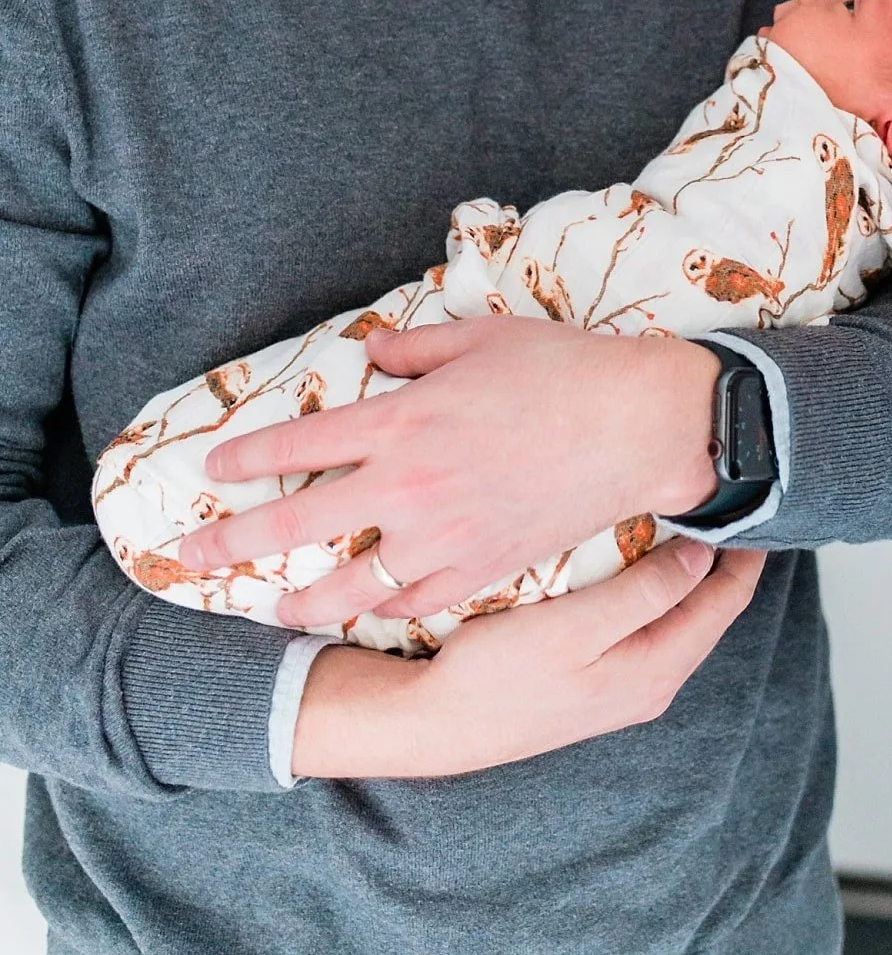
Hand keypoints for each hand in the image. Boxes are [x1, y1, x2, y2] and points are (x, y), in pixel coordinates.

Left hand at [196, 312, 719, 626]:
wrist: (638, 426)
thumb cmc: (563, 371)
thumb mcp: (480, 338)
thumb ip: (415, 346)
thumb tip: (374, 353)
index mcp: (401, 420)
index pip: (300, 441)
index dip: (248, 455)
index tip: (214, 468)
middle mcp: (408, 484)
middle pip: (301, 519)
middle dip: (236, 539)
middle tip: (191, 556)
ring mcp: (444, 534)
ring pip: (353, 579)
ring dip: (302, 595)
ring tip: (270, 607)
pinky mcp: (482, 567)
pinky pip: (418, 600)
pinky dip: (384, 611)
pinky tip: (362, 617)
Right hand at [290, 535, 762, 780]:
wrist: (436, 725)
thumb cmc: (497, 676)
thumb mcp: (574, 628)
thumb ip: (642, 595)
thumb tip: (701, 560)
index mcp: (655, 671)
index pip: (724, 605)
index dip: (745, 556)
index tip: (756, 505)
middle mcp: (649, 685)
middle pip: (707, 615)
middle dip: (723, 564)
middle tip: (727, 508)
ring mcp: (623, 688)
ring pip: (676, 621)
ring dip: (688, 577)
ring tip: (690, 527)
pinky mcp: (595, 683)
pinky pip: (644, 629)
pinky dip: (654, 593)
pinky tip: (635, 567)